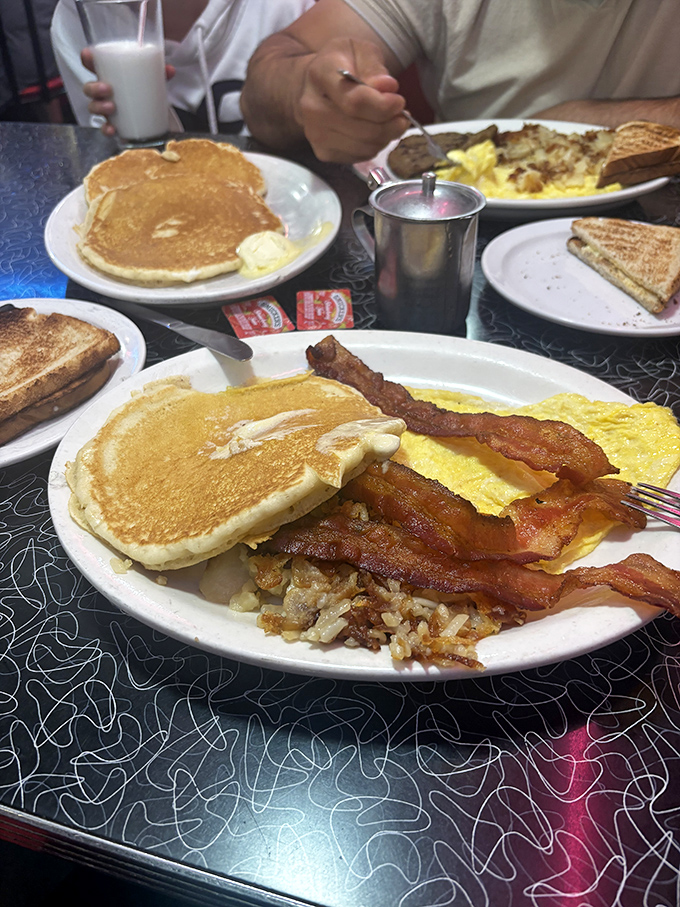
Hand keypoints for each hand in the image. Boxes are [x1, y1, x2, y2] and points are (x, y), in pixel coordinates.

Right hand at [80, 48, 174, 136]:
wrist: (155, 117)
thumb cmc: (147, 92)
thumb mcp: (153, 80)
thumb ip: (160, 73)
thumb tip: (170, 70)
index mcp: (110, 76)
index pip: (92, 64)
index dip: (87, 59)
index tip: (88, 56)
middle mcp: (105, 92)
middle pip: (89, 88)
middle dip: (94, 88)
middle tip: (108, 88)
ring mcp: (107, 109)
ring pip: (93, 107)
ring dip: (99, 106)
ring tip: (112, 107)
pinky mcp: (114, 125)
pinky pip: (105, 128)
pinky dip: (107, 129)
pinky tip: (113, 129)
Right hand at [295, 38, 409, 162]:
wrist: (316, 85)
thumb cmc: (343, 64)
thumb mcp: (360, 50)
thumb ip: (374, 66)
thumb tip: (387, 87)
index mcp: (320, 74)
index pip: (354, 102)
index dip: (383, 106)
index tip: (399, 101)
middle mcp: (312, 107)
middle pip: (362, 129)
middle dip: (390, 125)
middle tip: (402, 115)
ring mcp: (315, 134)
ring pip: (363, 147)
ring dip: (385, 137)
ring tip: (391, 122)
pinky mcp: (323, 152)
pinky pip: (359, 157)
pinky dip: (374, 147)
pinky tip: (375, 132)